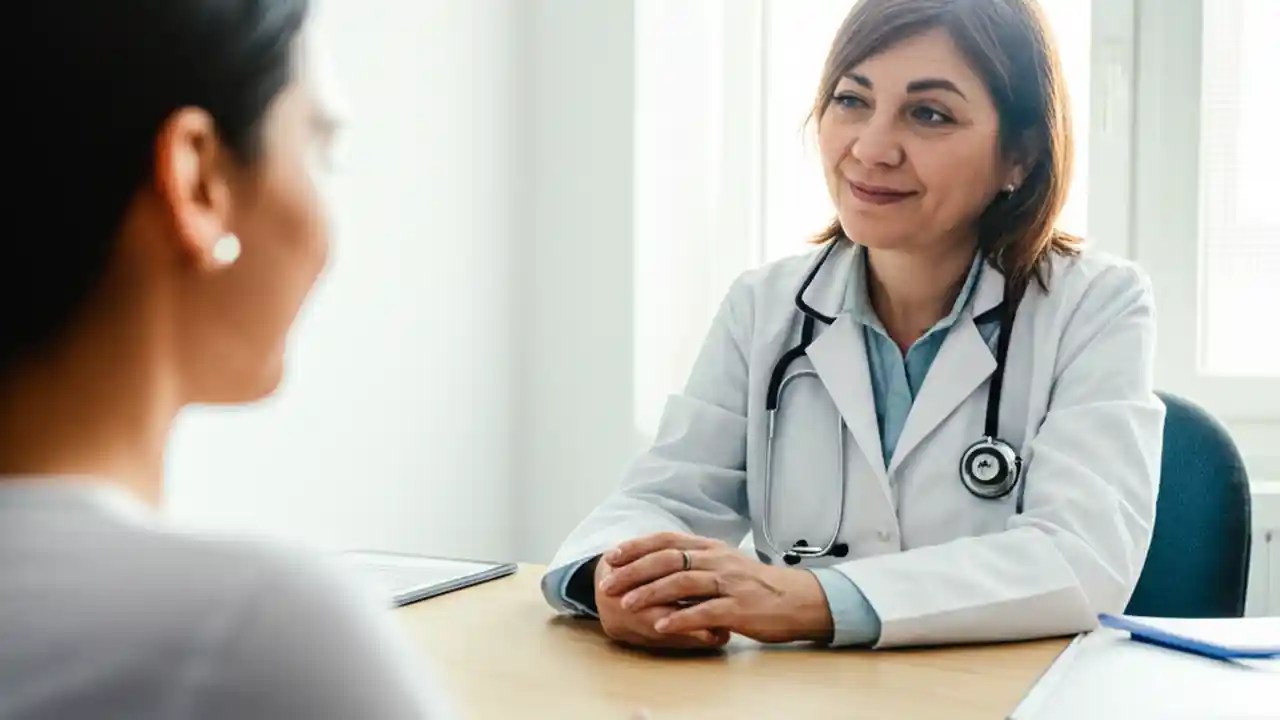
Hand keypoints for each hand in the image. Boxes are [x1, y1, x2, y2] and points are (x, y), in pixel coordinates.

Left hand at [602, 532, 833, 643]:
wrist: (798, 600)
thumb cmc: (757, 585)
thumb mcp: (726, 563)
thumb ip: (696, 561)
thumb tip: (661, 561)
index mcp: (711, 547)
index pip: (667, 540)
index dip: (637, 547)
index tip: (612, 557)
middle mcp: (717, 560)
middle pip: (668, 559)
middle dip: (634, 571)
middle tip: (609, 584)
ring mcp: (729, 583)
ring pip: (683, 583)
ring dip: (651, 593)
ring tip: (628, 604)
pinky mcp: (739, 608)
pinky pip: (704, 611)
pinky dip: (680, 618)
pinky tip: (661, 626)